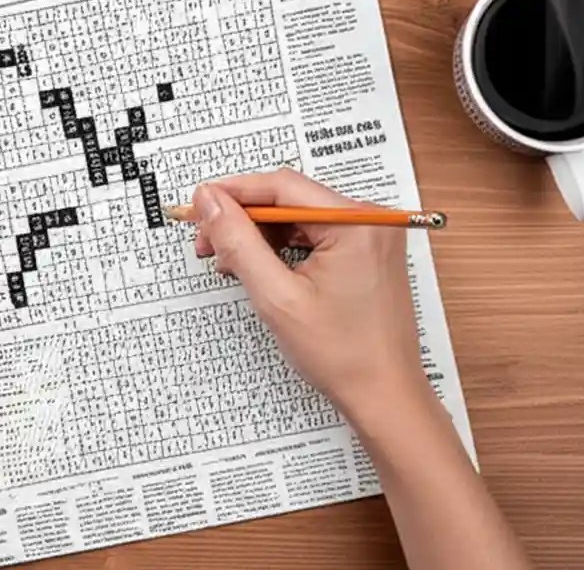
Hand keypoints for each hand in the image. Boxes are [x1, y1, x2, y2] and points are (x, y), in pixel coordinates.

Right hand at [191, 169, 427, 417]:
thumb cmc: (345, 355)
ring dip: (258, 234)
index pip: (282, 186)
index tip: (199, 204)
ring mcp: (369, 237)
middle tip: (206, 240)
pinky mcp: (363, 253)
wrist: (384, 397)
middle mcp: (369, 220)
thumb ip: (239, 242)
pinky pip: (312, 236)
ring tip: (228, 260)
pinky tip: (256, 266)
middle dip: (242, 218)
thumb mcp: (277, 296)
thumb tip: (210, 202)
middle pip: (288, 199)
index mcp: (357, 222)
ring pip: (297, 218)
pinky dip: (280, 248)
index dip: (233, 192)